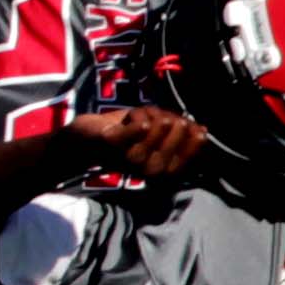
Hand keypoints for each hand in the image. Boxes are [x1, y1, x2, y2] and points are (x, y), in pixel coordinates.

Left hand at [70, 105, 209, 181]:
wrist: (82, 138)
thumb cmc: (123, 134)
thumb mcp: (154, 135)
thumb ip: (175, 134)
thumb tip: (202, 130)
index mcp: (157, 172)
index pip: (184, 161)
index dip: (194, 145)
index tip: (200, 130)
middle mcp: (144, 170)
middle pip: (170, 145)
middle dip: (175, 128)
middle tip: (170, 116)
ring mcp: (127, 158)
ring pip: (153, 133)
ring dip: (155, 117)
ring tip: (149, 112)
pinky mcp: (111, 144)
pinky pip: (133, 131)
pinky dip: (140, 123)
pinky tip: (144, 119)